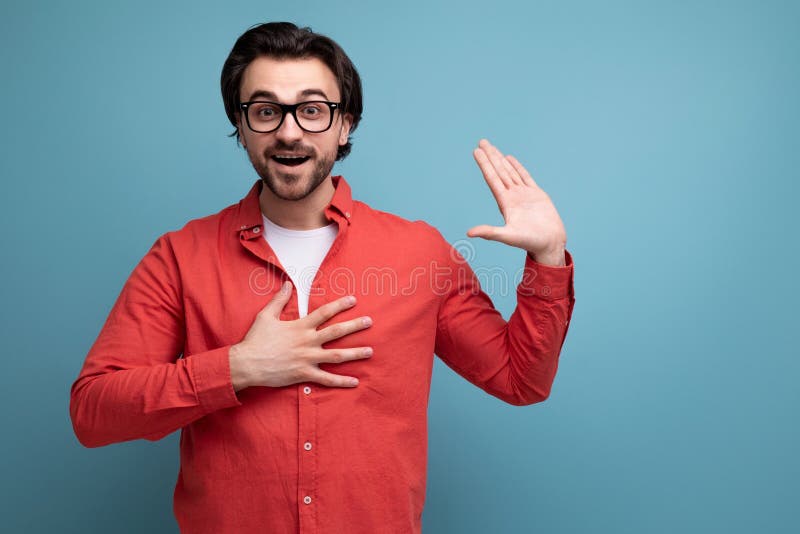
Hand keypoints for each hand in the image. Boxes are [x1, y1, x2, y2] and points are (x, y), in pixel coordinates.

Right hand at [229, 281, 372, 390]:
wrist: (246, 364)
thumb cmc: (255, 340)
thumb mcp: (266, 316)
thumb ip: (279, 300)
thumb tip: (287, 284)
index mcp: (300, 326)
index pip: (324, 312)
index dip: (340, 305)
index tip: (354, 300)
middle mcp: (307, 341)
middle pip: (336, 332)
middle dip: (355, 326)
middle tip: (370, 322)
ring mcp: (307, 359)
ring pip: (337, 355)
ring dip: (355, 353)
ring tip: (370, 350)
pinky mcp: (304, 374)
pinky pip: (327, 379)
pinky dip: (342, 381)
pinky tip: (355, 381)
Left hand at [467, 139, 566, 265]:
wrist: (549, 244)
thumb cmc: (530, 242)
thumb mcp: (508, 237)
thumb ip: (489, 233)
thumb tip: (469, 233)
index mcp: (505, 203)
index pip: (492, 178)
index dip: (485, 165)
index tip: (476, 151)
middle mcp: (512, 196)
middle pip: (499, 171)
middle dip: (490, 156)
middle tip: (481, 141)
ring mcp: (524, 194)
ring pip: (510, 172)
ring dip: (501, 159)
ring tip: (492, 147)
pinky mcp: (537, 195)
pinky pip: (525, 177)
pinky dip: (517, 167)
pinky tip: (510, 159)